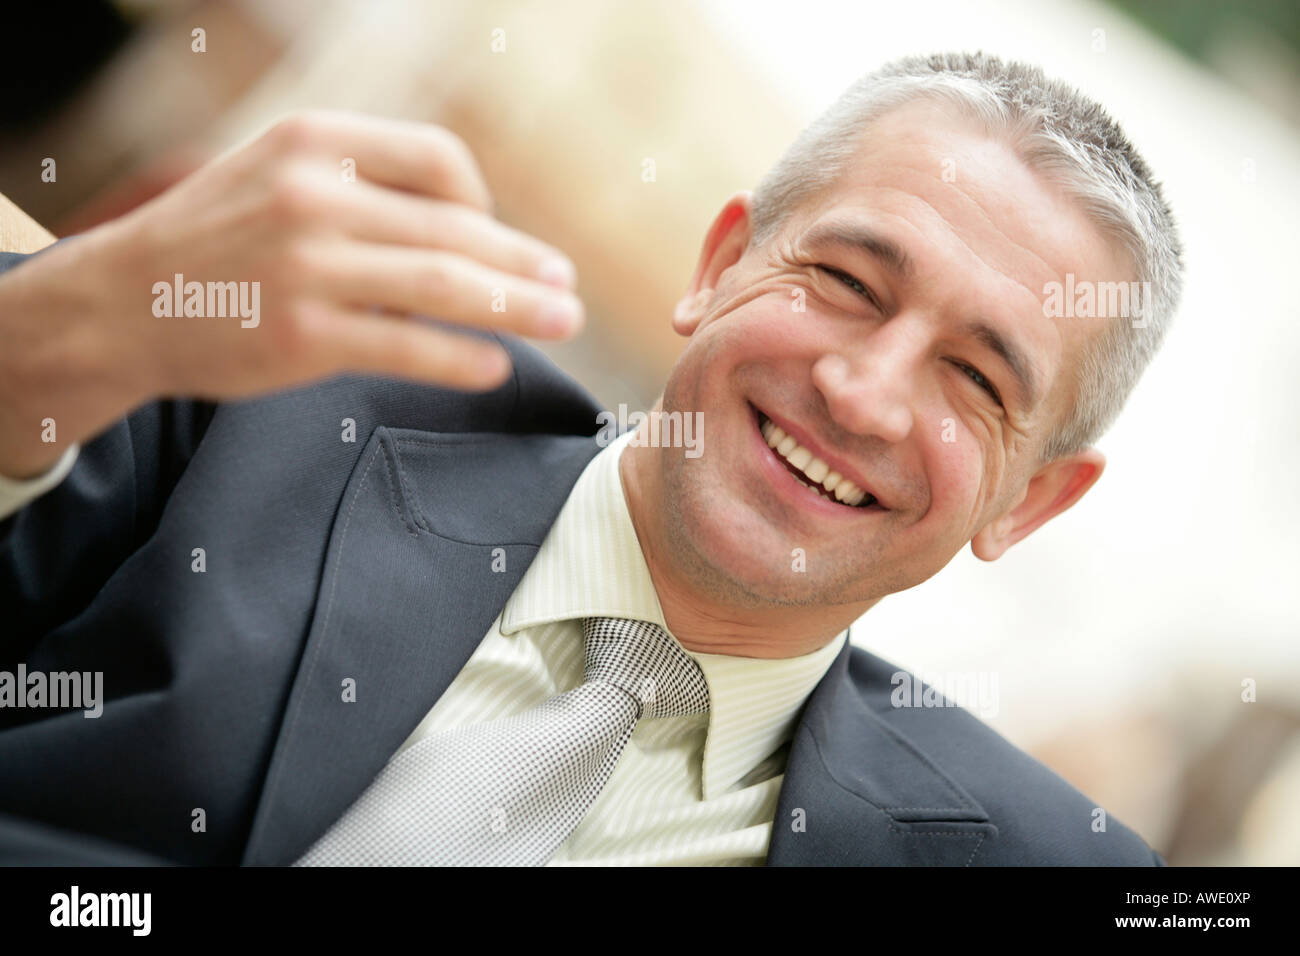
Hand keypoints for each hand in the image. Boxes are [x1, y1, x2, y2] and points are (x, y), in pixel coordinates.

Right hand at [0, 110, 583, 476]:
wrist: (122, 304)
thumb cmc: (216, 240)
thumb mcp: (276, 174)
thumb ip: (361, 184)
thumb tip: (469, 225)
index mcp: (315, 142)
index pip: (438, 159)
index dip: (484, 203)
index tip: (500, 240)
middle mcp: (315, 196)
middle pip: (455, 229)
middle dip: (523, 264)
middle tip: (566, 290)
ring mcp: (308, 267)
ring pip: (443, 286)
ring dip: (516, 308)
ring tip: (560, 323)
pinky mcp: (303, 337)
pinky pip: (408, 348)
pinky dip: (462, 358)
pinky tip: (493, 367)